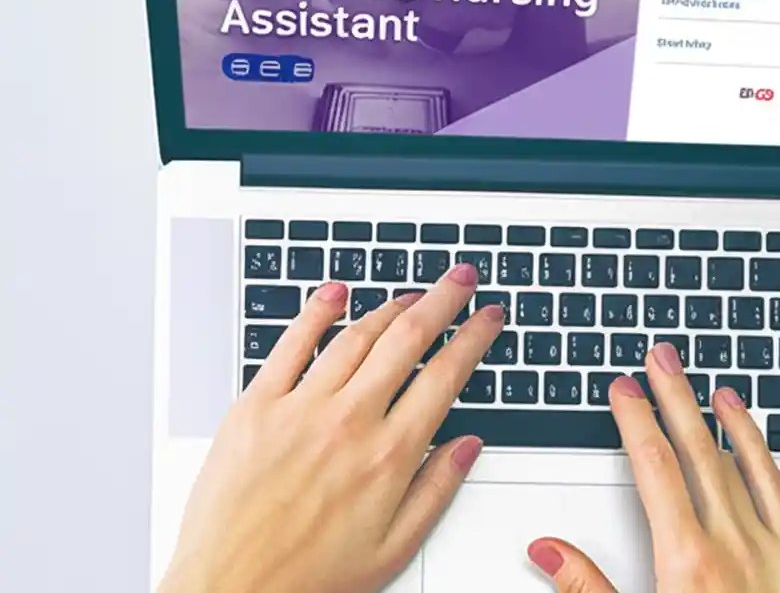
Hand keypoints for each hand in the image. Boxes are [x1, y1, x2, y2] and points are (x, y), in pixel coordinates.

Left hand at [159, 265, 500, 592]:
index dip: (475, 337)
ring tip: (411, 293)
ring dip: (390, 305)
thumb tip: (467, 445)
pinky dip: (315, 312)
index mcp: (389, 456)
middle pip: (408, 339)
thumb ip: (437, 490)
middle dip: (443, 300)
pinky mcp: (255, 408)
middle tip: (459, 280)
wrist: (231, 592)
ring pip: (356, 336)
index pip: (446, 375)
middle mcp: (348, 423)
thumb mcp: (395, 547)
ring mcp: (300, 409)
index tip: (487, 318)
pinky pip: (289, 345)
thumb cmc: (309, 579)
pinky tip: (334, 294)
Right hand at [526, 343, 779, 591]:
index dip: (635, 421)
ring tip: (696, 377)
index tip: (623, 391)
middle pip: (694, 451)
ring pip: (736, 459)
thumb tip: (549, 552)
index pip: (654, 468)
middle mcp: (731, 544)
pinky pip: (775, 484)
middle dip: (672, 398)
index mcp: (686, 563)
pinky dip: (757, 446)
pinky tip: (745, 422)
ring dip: (713, 412)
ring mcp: (771, 546)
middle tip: (658, 358)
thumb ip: (592, 591)